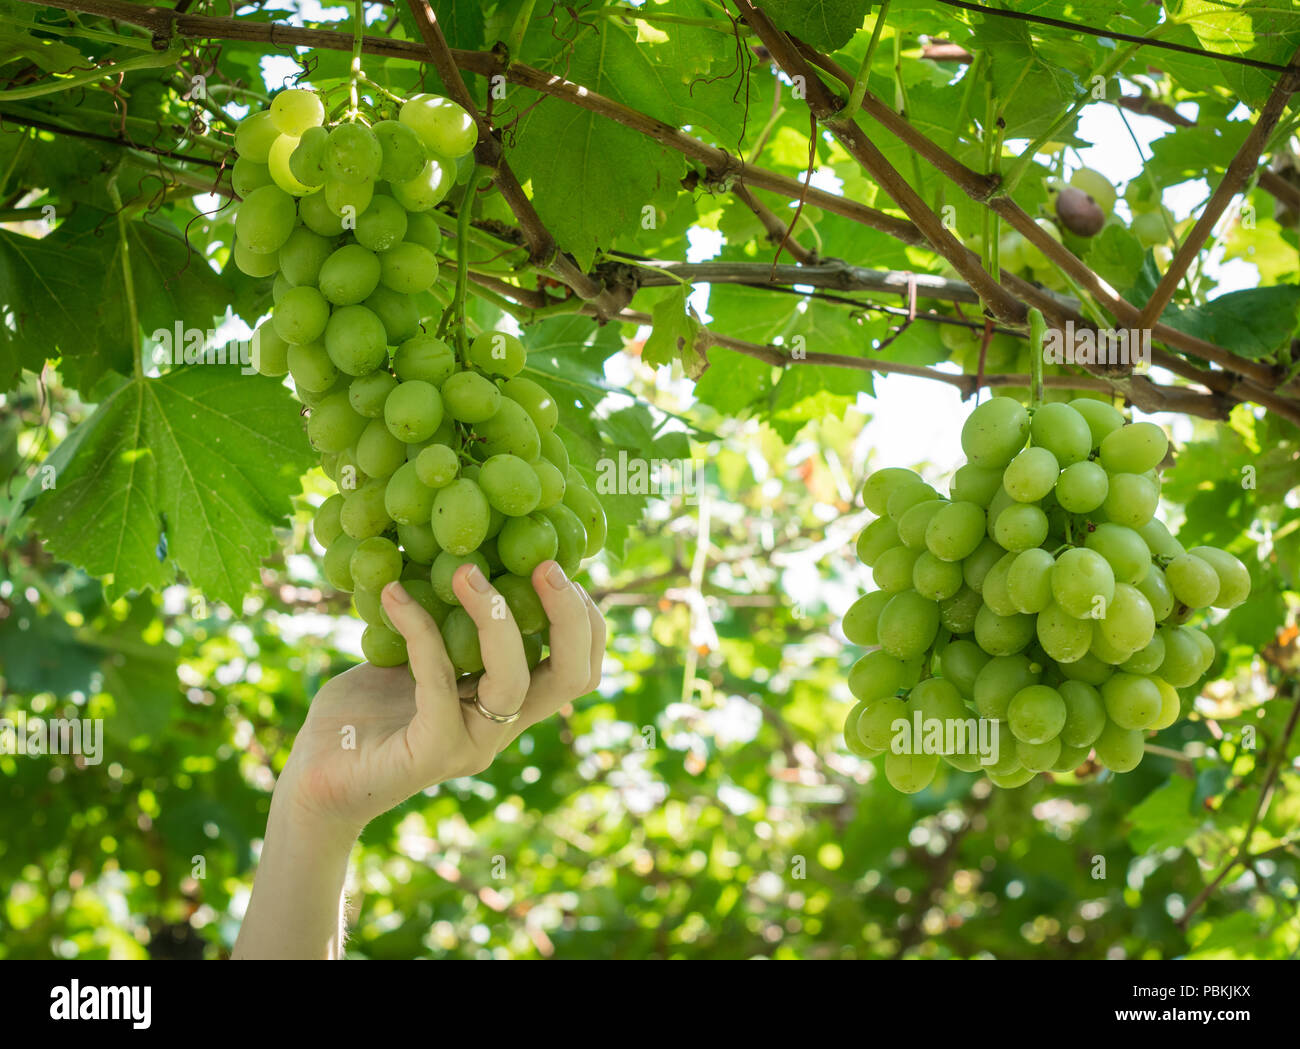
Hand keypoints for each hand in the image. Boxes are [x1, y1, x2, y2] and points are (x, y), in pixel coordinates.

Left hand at [275, 559, 603, 837]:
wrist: (316, 780)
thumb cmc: (363, 713)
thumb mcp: (414, 655)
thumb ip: (446, 621)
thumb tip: (456, 547)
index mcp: (509, 702)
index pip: (580, 668)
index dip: (586, 618)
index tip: (558, 565)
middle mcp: (502, 726)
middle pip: (574, 677)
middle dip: (571, 615)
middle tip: (546, 566)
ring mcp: (472, 743)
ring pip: (514, 680)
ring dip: (495, 616)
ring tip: (464, 571)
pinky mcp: (432, 752)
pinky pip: (438, 679)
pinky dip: (419, 629)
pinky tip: (393, 596)